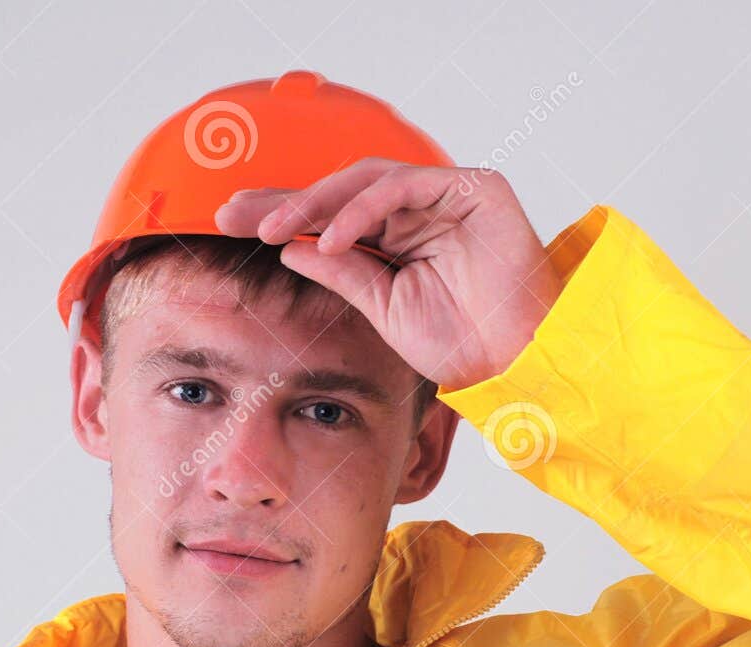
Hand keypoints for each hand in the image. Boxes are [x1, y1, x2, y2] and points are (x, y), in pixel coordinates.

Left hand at [213, 158, 562, 389]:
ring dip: (316, 203)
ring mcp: (448, 195)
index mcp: (401, 237)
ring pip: (368, 179)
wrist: (516, 364)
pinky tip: (331, 237)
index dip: (284, 216)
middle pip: (342, 190)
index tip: (234, 223)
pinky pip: (404, 185)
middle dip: (286, 200)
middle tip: (236, 216)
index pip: (333, 216)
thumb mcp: (383, 308)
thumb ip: (342, 272)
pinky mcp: (475, 188)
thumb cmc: (463, 343)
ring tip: (276, 229)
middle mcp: (422, 209)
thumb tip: (290, 247)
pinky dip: (362, 209)